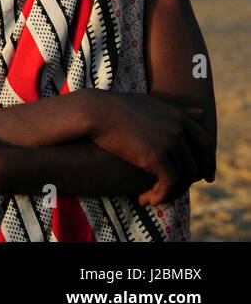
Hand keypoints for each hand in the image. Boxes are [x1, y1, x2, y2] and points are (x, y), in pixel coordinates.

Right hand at [90, 91, 214, 205]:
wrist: (95, 112)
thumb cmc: (115, 107)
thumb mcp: (150, 104)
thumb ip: (177, 111)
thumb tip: (201, 113)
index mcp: (179, 117)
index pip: (205, 143)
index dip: (208, 162)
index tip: (205, 176)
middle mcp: (179, 130)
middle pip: (196, 163)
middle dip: (190, 181)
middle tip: (176, 192)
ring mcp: (170, 143)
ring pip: (183, 177)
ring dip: (170, 191)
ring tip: (152, 197)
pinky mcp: (158, 157)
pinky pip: (169, 184)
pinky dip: (161, 195)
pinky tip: (146, 199)